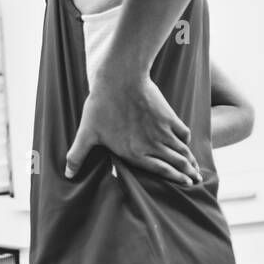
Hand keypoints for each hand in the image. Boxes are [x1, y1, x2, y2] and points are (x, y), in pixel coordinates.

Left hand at [66, 65, 201, 185]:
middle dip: (188, 173)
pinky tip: (186, 143)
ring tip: (196, 168)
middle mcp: (152, 145)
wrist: (120, 79)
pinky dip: (186, 140)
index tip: (185, 184)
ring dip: (191, 160)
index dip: (175, 178)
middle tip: (196, 180)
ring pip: (181, 150)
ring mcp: (162, 130)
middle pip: (176, 162)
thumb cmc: (101, 106)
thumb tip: (67, 174)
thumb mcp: (86, 133)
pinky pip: (183, 132)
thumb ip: (77, 155)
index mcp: (134, 153)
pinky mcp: (168, 115)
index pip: (161, 170)